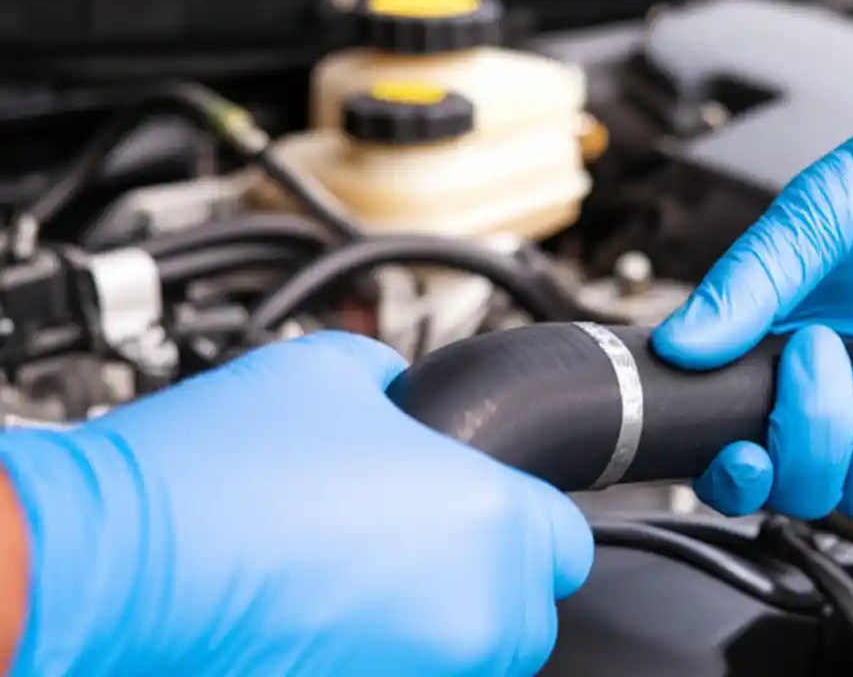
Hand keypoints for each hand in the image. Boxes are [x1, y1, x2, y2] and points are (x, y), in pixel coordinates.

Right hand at [0, 331, 592, 674]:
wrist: (119, 562)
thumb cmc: (217, 475)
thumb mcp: (331, 373)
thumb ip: (395, 382)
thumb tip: (401, 396)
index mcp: (491, 522)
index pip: (566, 541)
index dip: (524, 518)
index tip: (486, 510)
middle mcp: (477, 614)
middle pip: (524, 611)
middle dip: (485, 579)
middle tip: (415, 544)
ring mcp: (428, 674)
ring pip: (468, 653)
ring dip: (437, 621)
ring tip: (361, 578)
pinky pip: (410, 671)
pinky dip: (389, 652)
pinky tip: (330, 615)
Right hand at [653, 36, 852, 521]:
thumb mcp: (823, 210)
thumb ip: (750, 280)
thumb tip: (681, 344)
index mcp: (794, 353)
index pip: (747, 456)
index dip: (737, 477)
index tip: (745, 453)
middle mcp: (852, 398)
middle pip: (805, 488)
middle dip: (810, 439)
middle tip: (822, 351)